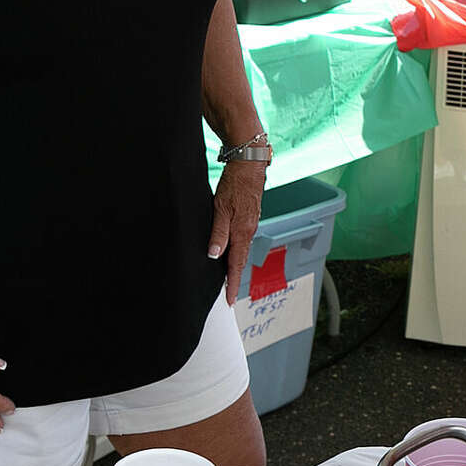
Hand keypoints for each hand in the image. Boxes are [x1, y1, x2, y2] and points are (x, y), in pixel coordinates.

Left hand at [209, 159, 267, 301]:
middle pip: (240, 260)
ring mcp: (250, 224)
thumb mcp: (221, 208)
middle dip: (235, 278)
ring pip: (241, 250)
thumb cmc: (235, 184)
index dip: (233, 284)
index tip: (230, 300)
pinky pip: (242, 240)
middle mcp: (248, 231)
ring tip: (228, 279)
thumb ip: (218, 233)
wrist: (249, 165)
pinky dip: (236, 251)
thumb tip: (214, 255)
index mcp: (242, 232)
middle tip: (228, 294)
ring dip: (235, 265)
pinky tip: (230, 252)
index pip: (236, 265)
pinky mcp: (249, 217)